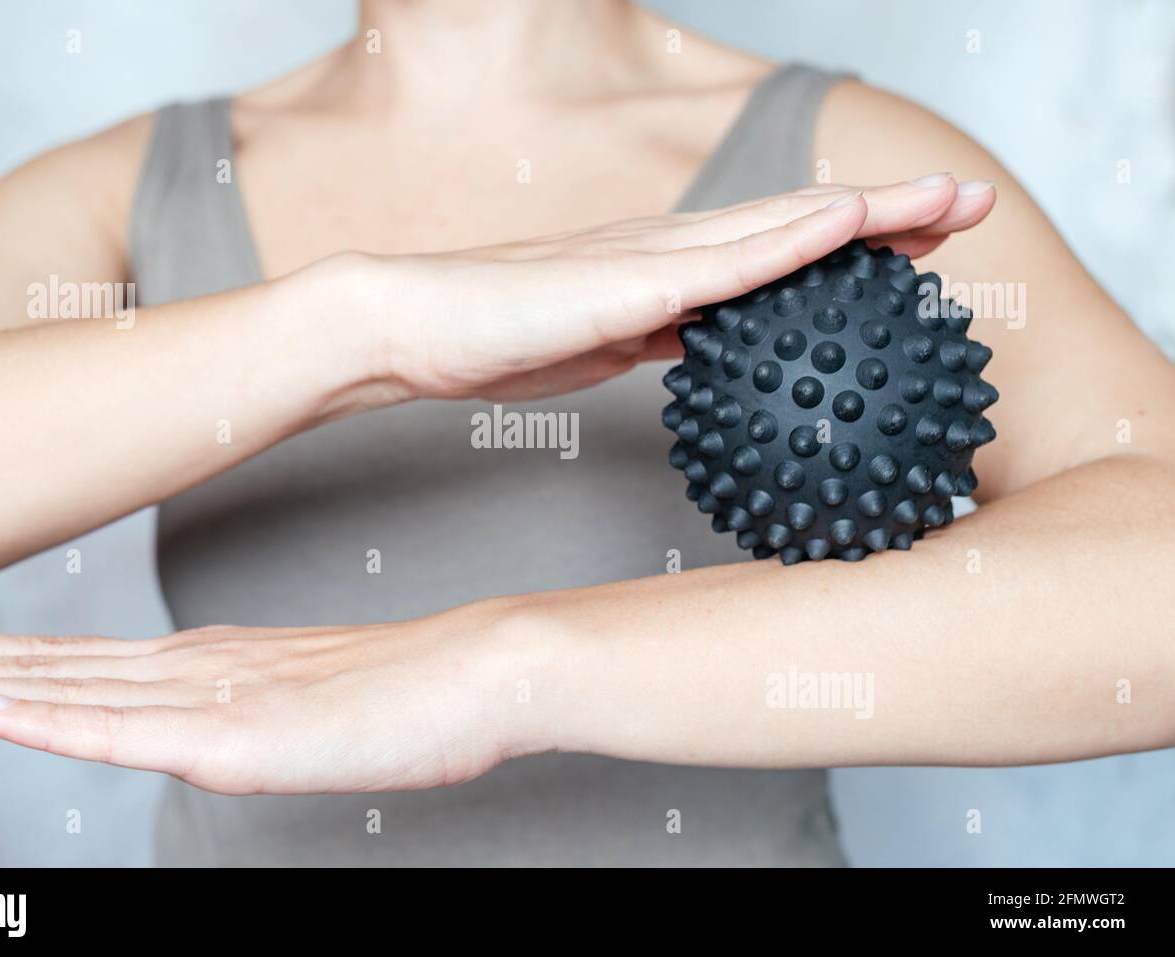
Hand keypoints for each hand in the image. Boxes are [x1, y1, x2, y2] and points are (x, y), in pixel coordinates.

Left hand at [0, 605, 547, 794]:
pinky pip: (123, 729)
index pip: (93, 663)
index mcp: (220, 662)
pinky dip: (47, 717)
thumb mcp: (322, 697)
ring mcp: (217, 698)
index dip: (11, 659)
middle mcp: (202, 671)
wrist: (482, 671)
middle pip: (64, 670)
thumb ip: (264, 704)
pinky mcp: (238, 732)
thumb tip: (226, 719)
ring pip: (72, 692)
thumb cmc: (421, 689)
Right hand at [316, 176, 993, 400]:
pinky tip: (847, 226)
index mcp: (666, 273)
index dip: (853, 245)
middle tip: (967, 204)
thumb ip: (658, 341)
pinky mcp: (622, 282)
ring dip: (865, 216)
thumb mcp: (599, 347)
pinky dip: (791, 242)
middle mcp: (669, 251)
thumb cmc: (492, 339)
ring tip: (942, 204)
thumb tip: (710, 353)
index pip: (778, 254)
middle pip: (795, 227)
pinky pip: (722, 263)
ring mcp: (648, 260)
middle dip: (888, 216)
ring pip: (776, 230)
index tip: (920, 251)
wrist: (408, 326)